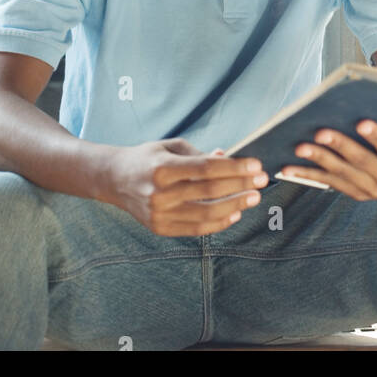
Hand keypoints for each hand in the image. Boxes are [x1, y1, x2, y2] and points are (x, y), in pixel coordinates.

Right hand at [98, 138, 269, 235]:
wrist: (114, 179)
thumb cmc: (147, 158)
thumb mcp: (172, 147)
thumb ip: (200, 154)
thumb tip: (229, 158)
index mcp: (162, 168)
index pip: (207, 168)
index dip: (235, 167)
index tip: (256, 165)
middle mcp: (159, 193)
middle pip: (210, 191)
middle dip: (241, 185)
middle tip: (262, 180)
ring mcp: (159, 214)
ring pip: (206, 214)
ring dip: (235, 205)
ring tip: (253, 198)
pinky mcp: (160, 228)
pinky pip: (196, 229)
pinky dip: (219, 223)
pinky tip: (235, 213)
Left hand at [278, 99, 376, 203]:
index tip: (363, 122)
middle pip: (361, 162)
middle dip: (340, 146)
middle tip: (321, 130)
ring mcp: (368, 189)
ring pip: (341, 173)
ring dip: (319, 160)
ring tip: (302, 144)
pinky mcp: (352, 192)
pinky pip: (328, 183)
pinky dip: (308, 174)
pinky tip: (288, 165)